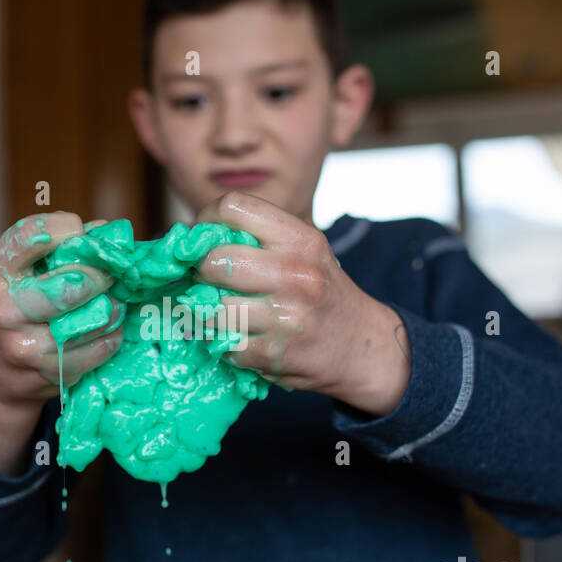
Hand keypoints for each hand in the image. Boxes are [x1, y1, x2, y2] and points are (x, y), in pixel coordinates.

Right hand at [0, 212, 124, 410]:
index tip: (78, 230)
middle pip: (70, 285)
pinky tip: (105, 327)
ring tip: (110, 300)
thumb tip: (105, 231)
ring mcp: (24, 347)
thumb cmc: (11, 311)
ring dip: (111, 306)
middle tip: (111, 271)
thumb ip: (53, 248)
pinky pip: (98, 347)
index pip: (29, 237)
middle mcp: (2, 311)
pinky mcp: (48, 373)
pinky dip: (111, 334)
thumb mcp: (15, 274)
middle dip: (100, 274)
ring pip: (92, 318)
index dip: (64, 228)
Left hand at [192, 192, 410, 416]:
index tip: (202, 237)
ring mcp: (284, 316)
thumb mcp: (306, 253)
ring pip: (213, 308)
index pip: (233, 208)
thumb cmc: (324, 294)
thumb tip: (196, 237)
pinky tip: (238, 337)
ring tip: (216, 311)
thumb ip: (262, 239)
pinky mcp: (273, 353)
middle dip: (200, 271)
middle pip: (215, 260)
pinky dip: (223, 343)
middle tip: (205, 279)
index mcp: (300, 239)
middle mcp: (294, 274)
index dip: (205, 220)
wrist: (365, 347)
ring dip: (206, 312)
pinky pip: (223, 343)